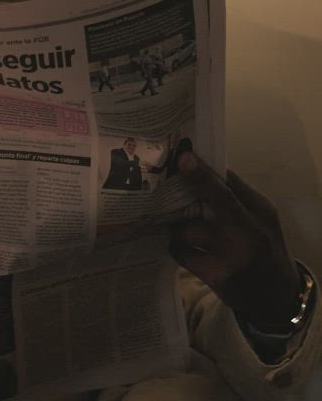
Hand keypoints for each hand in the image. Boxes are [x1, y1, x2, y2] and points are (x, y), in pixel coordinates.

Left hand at [170, 150, 301, 328]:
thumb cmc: (264, 247)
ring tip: (180, 226)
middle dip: (193, 182)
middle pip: (216, 200)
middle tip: (174, 169)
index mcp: (261, 214)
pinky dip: (177, 246)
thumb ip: (238, 195)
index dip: (204, 171)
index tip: (184, 155)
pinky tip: (183, 246)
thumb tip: (208, 166)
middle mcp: (250, 233)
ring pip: (188, 229)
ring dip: (178, 226)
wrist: (276, 296)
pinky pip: (181, 252)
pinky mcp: (215, 276)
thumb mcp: (262, 219)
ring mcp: (233, 257)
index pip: (231, 187)